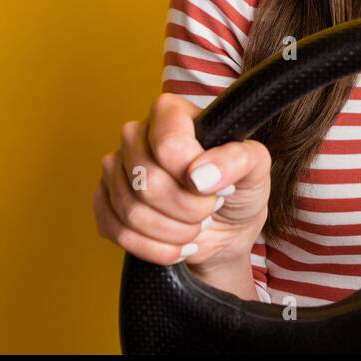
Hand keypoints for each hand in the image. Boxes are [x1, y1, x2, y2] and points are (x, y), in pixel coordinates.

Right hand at [93, 93, 270, 273]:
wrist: (225, 230)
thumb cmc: (239, 190)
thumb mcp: (256, 167)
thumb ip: (239, 159)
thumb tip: (200, 174)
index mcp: (170, 113)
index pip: (169, 144)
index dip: (193, 175)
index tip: (215, 185)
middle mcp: (136, 134)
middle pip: (147, 181)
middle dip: (187, 210)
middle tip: (208, 210)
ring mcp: (115, 168)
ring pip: (131, 211)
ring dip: (173, 232)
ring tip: (194, 226)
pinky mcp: (103, 201)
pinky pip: (115, 231)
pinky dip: (153, 248)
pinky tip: (175, 243)